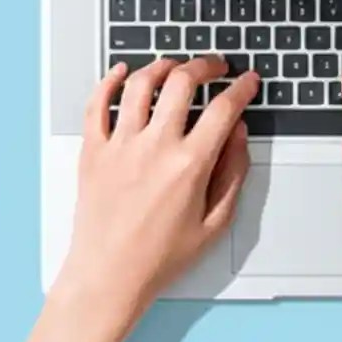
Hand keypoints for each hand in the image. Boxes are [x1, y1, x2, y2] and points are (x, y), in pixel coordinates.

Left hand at [58, 55, 259, 312]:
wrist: (109, 276)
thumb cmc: (160, 257)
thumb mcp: (215, 223)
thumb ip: (234, 174)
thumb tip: (239, 135)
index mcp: (190, 165)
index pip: (223, 108)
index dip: (241, 88)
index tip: (247, 82)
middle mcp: (154, 147)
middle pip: (183, 82)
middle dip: (206, 65)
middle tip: (215, 67)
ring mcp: (120, 146)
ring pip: (141, 84)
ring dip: (162, 65)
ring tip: (174, 65)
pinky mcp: (94, 151)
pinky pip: (97, 104)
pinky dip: (110, 81)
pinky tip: (122, 72)